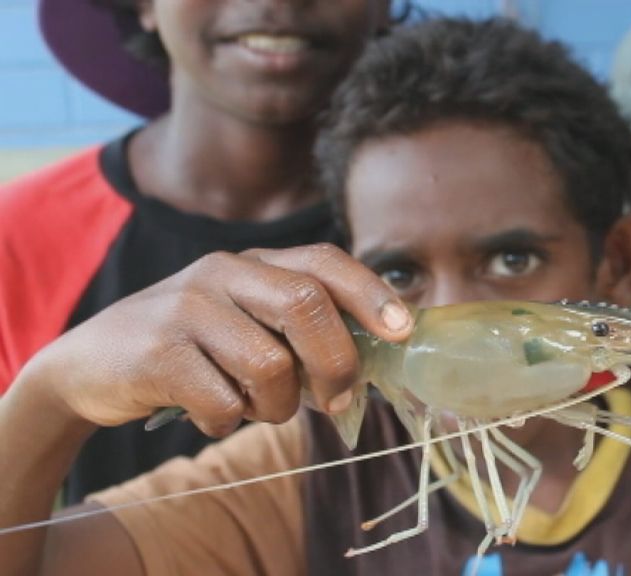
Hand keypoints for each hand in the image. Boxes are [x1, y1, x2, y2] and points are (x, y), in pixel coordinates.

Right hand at [24, 244, 411, 436]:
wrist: (89, 365)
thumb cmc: (192, 348)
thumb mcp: (245, 323)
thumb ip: (299, 329)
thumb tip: (374, 361)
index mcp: (253, 262)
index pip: (324, 262)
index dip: (371, 293)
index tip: (403, 331)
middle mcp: (222, 272)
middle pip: (307, 305)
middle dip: (336, 363)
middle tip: (338, 400)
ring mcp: (186, 307)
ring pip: (270, 365)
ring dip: (276, 407)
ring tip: (254, 408)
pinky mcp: (157, 352)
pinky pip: (224, 403)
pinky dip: (227, 423)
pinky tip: (210, 415)